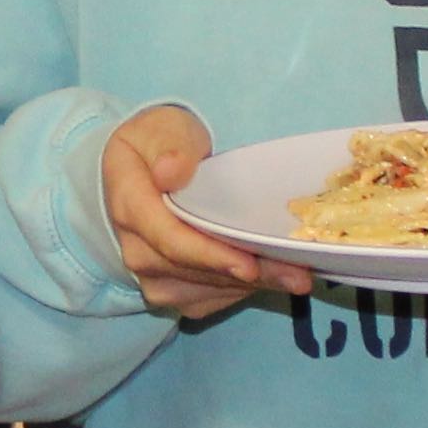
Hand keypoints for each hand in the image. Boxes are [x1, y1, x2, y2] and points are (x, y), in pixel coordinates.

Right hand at [103, 103, 296, 321]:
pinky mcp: (171, 292)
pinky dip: (243, 290)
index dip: (210, 254)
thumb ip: (170, 146)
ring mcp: (150, 277)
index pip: (170, 239)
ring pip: (207, 290)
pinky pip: (210, 299)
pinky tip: (271, 275)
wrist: (143, 172)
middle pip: (195, 271)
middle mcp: (135, 249)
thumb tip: (171, 172)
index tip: (248, 264)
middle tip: (298, 275)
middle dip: (249, 275)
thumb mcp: (163, 129)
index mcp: (129, 204)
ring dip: (253, 286)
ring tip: (296, 276)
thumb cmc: (159, 147)